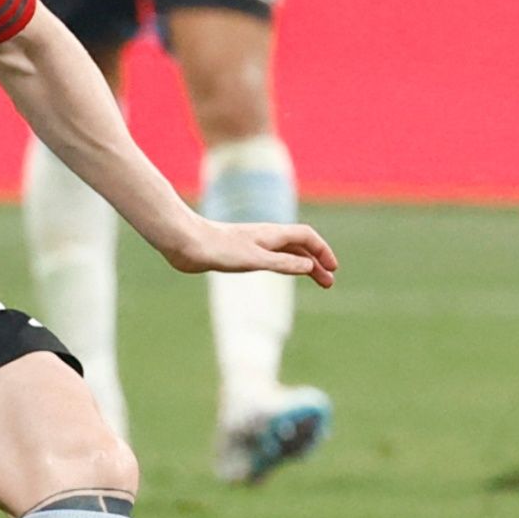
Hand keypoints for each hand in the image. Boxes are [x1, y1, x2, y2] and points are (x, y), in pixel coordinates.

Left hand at [161, 217, 338, 288]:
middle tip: (329, 283)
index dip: (323, 251)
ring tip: (315, 281)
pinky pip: (273, 258)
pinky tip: (284, 273)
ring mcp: (253, 245)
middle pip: (300, 246)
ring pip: (287, 252)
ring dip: (303, 265)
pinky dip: (286, 265)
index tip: (333, 269)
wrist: (185, 242)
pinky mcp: (240, 254)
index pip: (307, 237)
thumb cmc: (218, 249)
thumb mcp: (254, 260)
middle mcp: (266, 237)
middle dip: (317, 262)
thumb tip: (309, 267)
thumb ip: (282, 264)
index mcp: (272, 234)